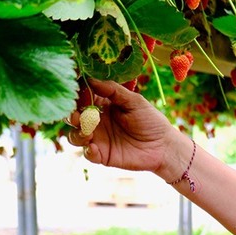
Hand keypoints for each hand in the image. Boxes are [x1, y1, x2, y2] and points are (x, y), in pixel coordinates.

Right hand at [68, 78, 187, 180]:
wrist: (164, 146)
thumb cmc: (151, 121)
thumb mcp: (134, 101)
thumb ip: (114, 91)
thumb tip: (92, 79)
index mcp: (102, 105)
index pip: (82, 98)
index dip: (77, 95)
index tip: (76, 93)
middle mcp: (96, 121)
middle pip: (73, 117)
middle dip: (71, 116)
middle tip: (77, 115)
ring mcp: (98, 139)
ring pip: (75, 136)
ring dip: (77, 133)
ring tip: (87, 132)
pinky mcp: (102, 155)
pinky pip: (88, 154)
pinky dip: (88, 150)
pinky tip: (94, 147)